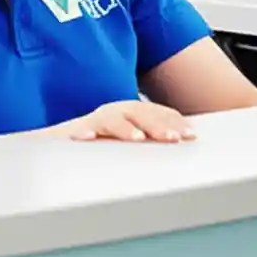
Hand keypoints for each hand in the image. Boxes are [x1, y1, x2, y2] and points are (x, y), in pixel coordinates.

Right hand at [57, 100, 195, 142]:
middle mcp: (117, 111)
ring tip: (138, 138)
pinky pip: (78, 131)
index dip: (174, 122)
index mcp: (133, 113)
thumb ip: (152, 139)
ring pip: (112, 119)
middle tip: (173, 139)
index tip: (190, 136)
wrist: (66, 140)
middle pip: (140, 113)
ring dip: (125, 128)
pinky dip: (83, 133)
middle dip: (157, 125)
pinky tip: (89, 138)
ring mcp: (96, 120)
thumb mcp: (132, 140)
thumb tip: (184, 145)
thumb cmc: (105, 142)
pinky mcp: (74, 131)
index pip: (158, 113)